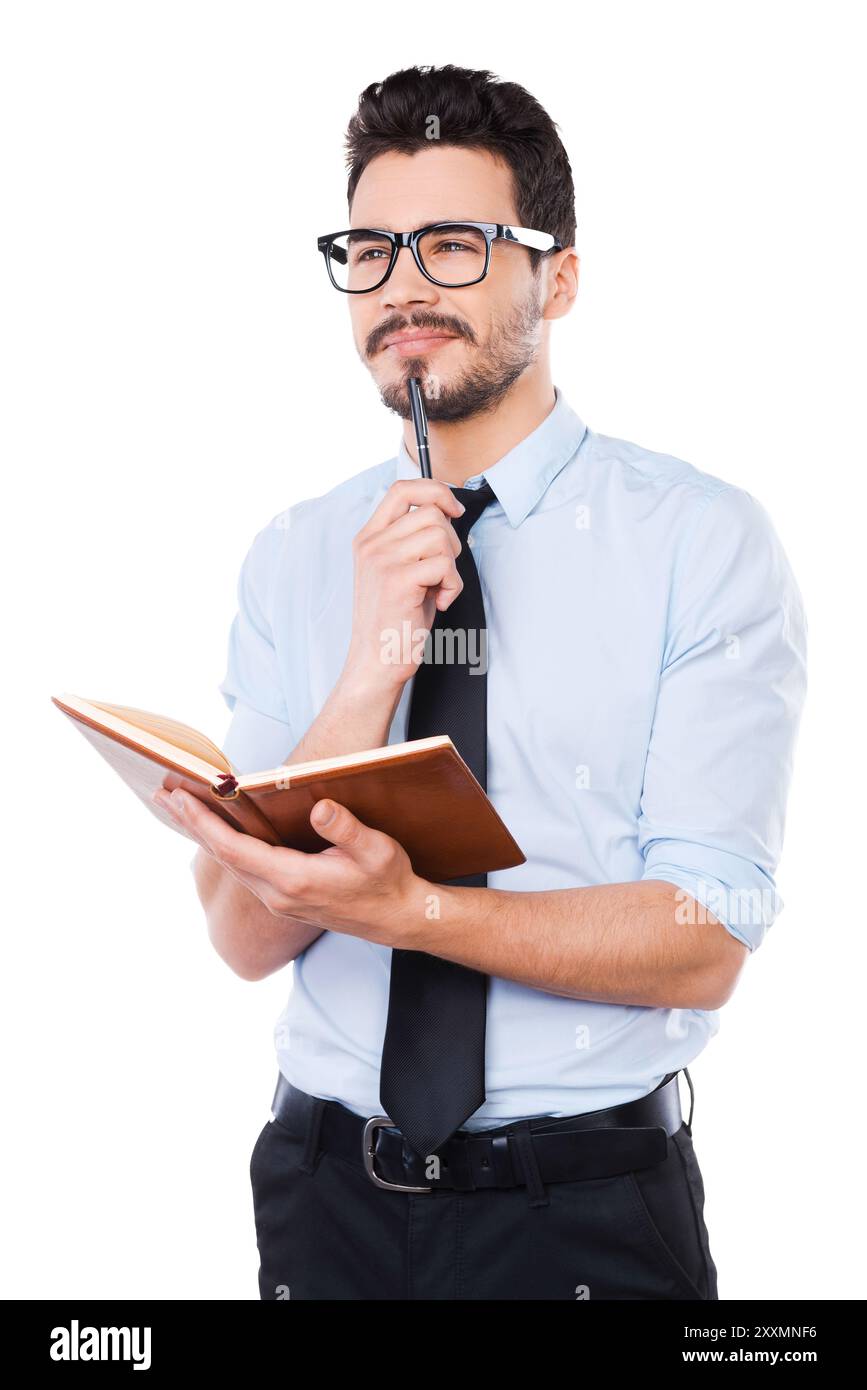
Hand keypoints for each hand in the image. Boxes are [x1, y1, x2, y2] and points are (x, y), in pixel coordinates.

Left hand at [152, 786, 428, 946]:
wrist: (398, 918)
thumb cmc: (389, 881)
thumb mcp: (376, 850)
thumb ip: (347, 829)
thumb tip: (319, 808)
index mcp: (294, 881)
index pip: (235, 849)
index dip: (204, 823)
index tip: (181, 798)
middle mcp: (277, 894)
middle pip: (223, 857)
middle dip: (192, 825)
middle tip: (162, 796)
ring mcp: (278, 900)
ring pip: (231, 864)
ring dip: (204, 836)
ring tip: (181, 809)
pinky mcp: (284, 899)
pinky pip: (243, 869)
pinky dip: (224, 847)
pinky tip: (217, 833)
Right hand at [342, 478, 465, 695]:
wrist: (377, 661)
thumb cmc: (395, 619)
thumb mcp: (399, 569)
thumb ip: (413, 539)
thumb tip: (447, 513)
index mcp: (369, 537)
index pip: (401, 488)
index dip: (434, 490)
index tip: (453, 510)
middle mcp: (371, 544)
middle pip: (430, 512)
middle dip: (451, 540)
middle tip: (443, 571)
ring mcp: (381, 560)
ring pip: (440, 536)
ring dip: (452, 564)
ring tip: (439, 588)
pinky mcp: (397, 581)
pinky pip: (444, 565)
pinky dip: (453, 585)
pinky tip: (440, 601)